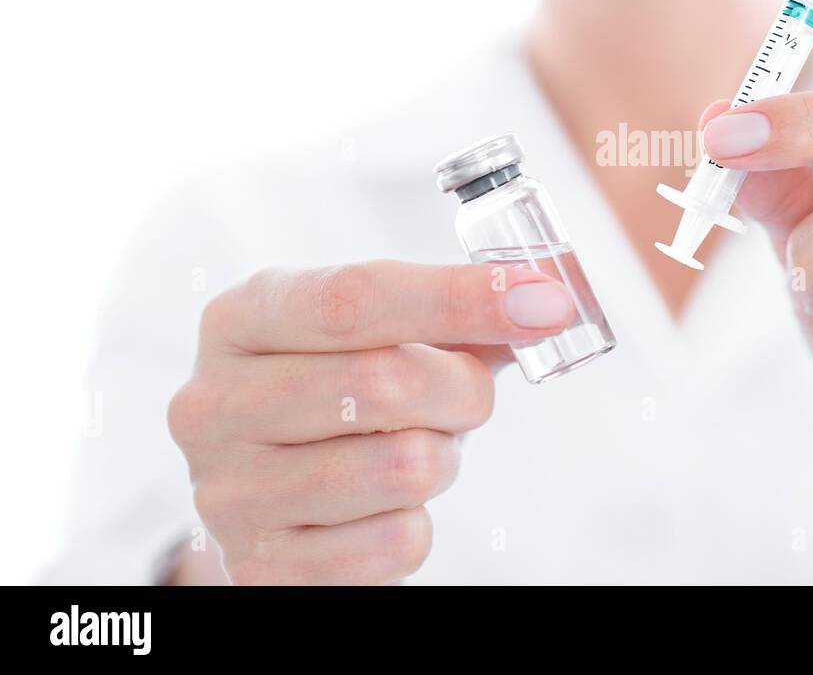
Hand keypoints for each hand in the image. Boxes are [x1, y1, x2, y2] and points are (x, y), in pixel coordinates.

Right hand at [167, 260, 575, 584]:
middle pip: (386, 383)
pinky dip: (419, 520)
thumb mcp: (383, 331)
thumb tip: (545, 301)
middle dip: (464, 388)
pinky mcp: (261, 567)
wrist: (273, 493)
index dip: (462, 297)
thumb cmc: (341, 389)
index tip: (548, 302)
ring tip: (414, 446)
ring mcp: (227, 491)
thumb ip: (457, 311)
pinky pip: (397, 541)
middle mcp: (214, 401)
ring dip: (442, 455)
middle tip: (469, 394)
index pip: (357, 297)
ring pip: (404, 466)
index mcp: (243, 317)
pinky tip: (385, 504)